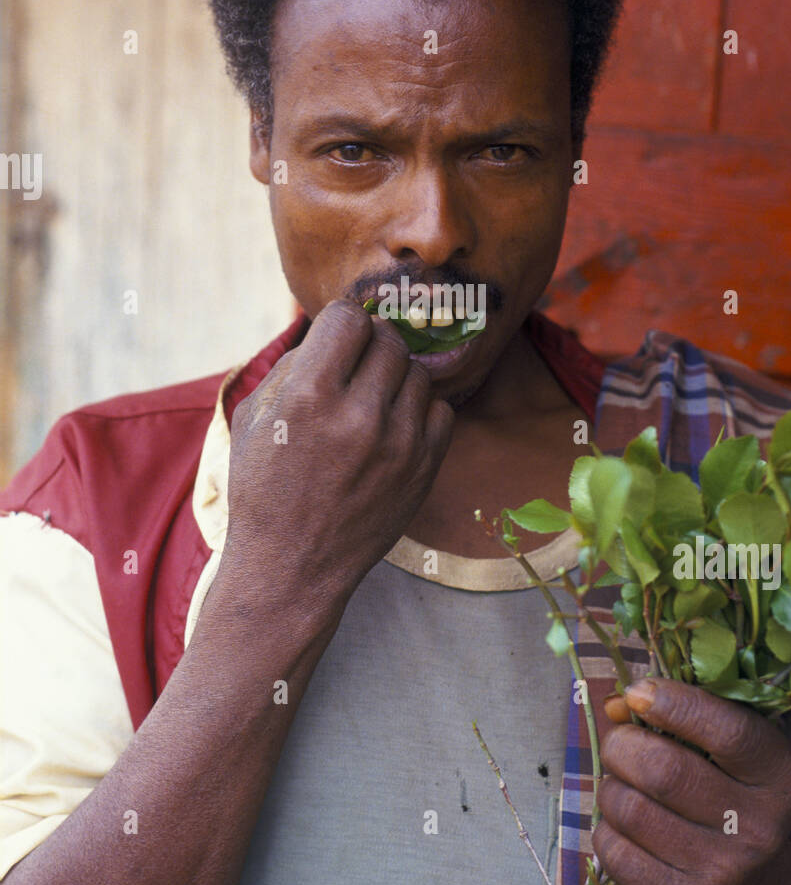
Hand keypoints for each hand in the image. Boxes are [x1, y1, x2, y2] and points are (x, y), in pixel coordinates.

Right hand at [216, 299, 453, 623]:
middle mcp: (359, 414)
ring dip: (395, 380)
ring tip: (369, 407)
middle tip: (353, 375)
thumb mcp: (254, 416)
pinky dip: (419, 413)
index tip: (335, 343)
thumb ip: (296, 363)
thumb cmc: (265, 487)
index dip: (340, 325)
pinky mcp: (425, 467)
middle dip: (369, 349)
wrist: (291, 568)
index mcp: (308, 395)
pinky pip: (441, 409)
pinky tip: (392, 431)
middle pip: (387, 340)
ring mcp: (399, 443)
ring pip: (418, 371)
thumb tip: (340, 325)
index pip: (348, 316)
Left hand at [594, 677, 790, 884]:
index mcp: (781, 778)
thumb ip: (682, 714)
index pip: (729, 732)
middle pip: (664, 771)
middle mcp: (758, 829)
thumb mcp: (726, 750)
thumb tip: (617, 703)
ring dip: (611, 787)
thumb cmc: (728, 793)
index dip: (675, 704)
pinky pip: (614, 850)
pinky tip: (625, 826)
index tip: (638, 693)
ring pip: (630, 809)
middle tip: (620, 744)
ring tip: (625, 786)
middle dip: (623, 745)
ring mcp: (721, 874)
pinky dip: (605, 828)